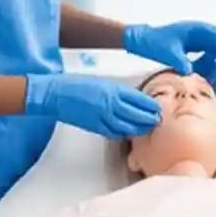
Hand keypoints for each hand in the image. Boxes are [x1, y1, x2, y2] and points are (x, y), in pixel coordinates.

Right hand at [24, 73, 161, 137]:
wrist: (57, 94)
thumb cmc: (76, 86)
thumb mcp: (101, 84)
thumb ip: (117, 92)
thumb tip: (132, 100)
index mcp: (112, 90)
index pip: (138, 100)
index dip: (150, 106)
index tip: (158, 108)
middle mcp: (110, 104)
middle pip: (136, 114)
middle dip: (148, 118)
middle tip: (157, 120)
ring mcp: (103, 117)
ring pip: (127, 126)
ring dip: (139, 128)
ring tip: (147, 128)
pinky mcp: (95, 126)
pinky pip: (114, 132)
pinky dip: (123, 132)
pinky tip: (128, 131)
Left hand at [123, 21, 215, 73]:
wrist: (144, 40)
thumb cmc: (154, 42)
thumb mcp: (167, 52)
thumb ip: (179, 60)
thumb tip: (190, 72)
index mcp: (196, 29)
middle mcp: (202, 33)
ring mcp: (202, 40)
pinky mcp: (200, 48)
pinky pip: (213, 57)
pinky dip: (215, 67)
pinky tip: (213, 79)